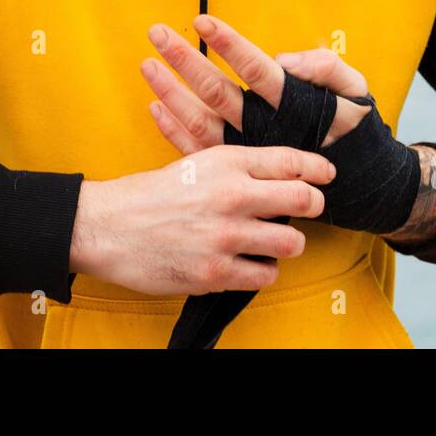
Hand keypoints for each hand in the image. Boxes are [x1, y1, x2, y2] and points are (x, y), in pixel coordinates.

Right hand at [68, 145, 335, 295]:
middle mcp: (231, 196)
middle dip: (312, 205)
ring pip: (291, 242)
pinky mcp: (216, 272)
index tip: (327, 175)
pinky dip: (262, 270)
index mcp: (226, 162)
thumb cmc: (152, 194)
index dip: (317, 168)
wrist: (108, 227)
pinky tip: (249, 262)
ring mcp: (225, 236)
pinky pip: (265, 275)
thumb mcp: (196, 163)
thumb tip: (283, 170)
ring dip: (287, 243)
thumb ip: (239, 166)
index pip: (291, 161)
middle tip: (306, 209)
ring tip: (273, 240)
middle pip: (302, 199)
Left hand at [140, 14, 371, 154]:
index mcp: (293, 104)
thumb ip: (326, 69)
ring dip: (171, 92)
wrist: (357, 185)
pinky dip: (174, 130)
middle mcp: (264, 128)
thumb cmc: (353, 130)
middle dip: (185, 60)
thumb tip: (284, 59)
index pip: (256, 69)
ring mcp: (247, 151)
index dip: (229, 45)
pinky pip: (200, 150)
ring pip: (201, 121)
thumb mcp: (355, 93)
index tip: (202, 22)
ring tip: (146, 64)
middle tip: (157, 33)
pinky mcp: (238, 169)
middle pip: (217, 92)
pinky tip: (155, 106)